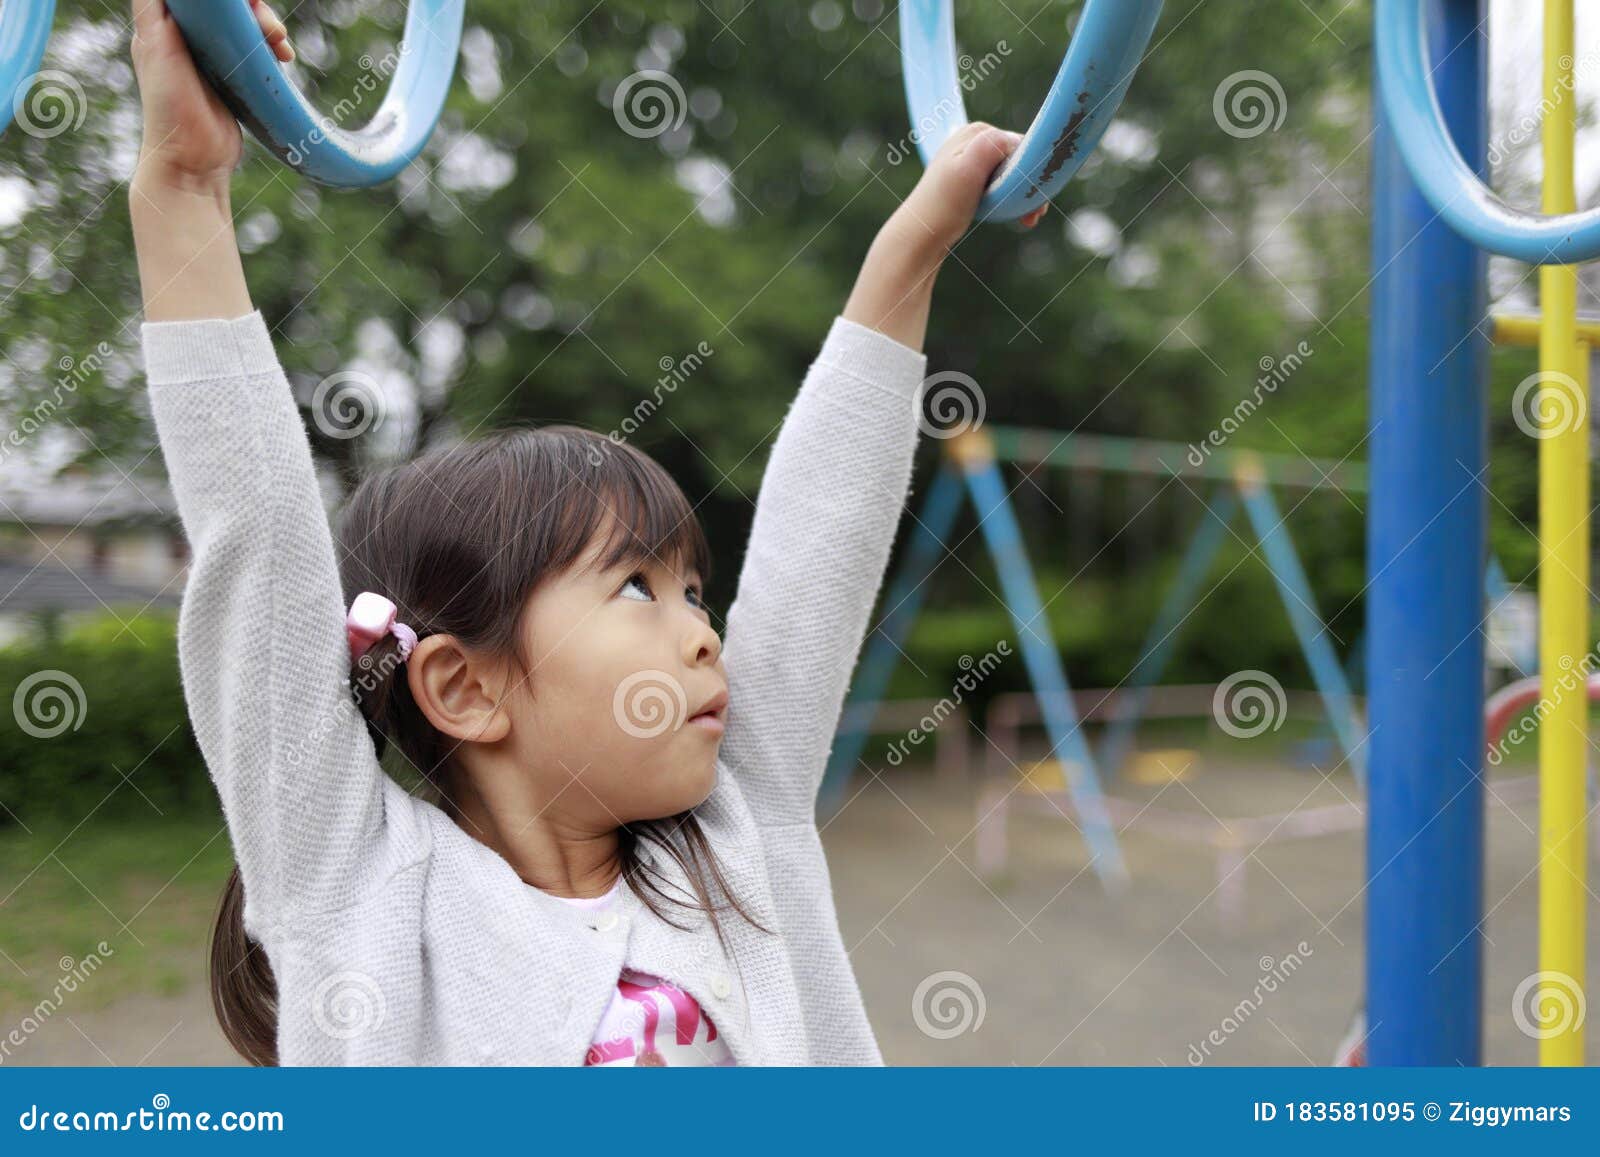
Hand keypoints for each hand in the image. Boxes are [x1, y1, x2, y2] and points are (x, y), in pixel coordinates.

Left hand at [130, 0, 293, 194]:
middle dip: (253, 10)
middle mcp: (188, 37)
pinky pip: (255, 52)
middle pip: (226, 7)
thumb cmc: (169, 109)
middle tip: (271, 28)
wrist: (192, 162)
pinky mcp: (234, 79)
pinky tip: (282, 58)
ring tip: (282, 45)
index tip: (247, 3)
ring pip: (244, 26)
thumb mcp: (155, 50)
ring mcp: (213, 59)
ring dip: (267, 27)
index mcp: (164, 26)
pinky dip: (271, 49)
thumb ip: (152, 10)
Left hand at [882, 122, 1048, 264]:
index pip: (1021, 145)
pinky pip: (1004, 183)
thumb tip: (1014, 138)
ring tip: (1030, 218)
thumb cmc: (943, 205)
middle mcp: (977, 139)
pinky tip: (1020, 217)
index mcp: (977, 132)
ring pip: (1015, 173)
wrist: (922, 234)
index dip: (1034, 172)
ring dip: (1026, 196)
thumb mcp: (967, 170)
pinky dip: (1014, 199)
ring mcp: (975, 158)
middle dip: (1032, 186)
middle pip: (1020, 159)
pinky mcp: (974, 176)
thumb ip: (990, 147)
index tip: (1036, 202)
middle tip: (1036, 215)